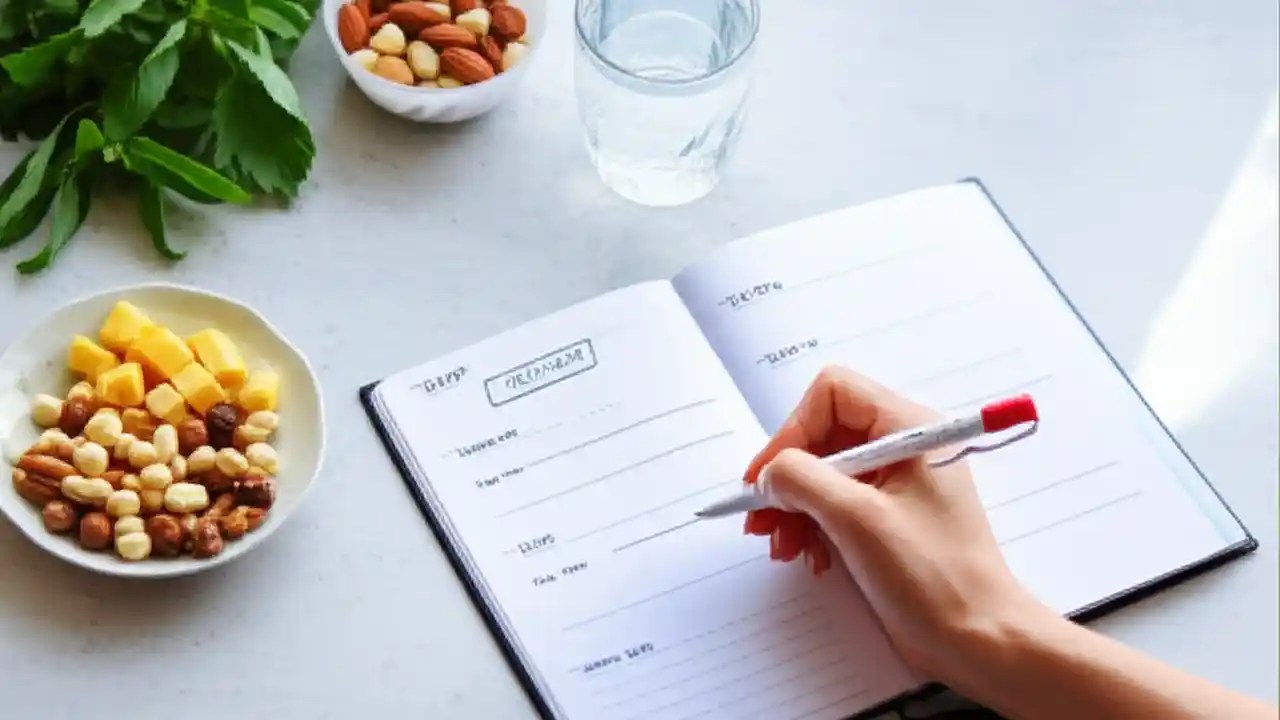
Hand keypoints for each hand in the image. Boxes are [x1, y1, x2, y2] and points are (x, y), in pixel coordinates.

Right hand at [742, 367, 1041, 682]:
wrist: (978, 640)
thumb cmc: (937, 578)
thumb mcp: (858, 520)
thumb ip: (803, 480)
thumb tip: (770, 472)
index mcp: (909, 430)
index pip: (833, 395)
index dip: (793, 430)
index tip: (770, 475)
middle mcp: (903, 448)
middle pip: (823, 435)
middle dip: (788, 477)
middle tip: (762, 516)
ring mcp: (896, 484)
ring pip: (824, 473)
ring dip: (795, 507)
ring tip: (784, 546)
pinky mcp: (888, 518)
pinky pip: (836, 505)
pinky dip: (814, 527)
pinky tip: (811, 557)